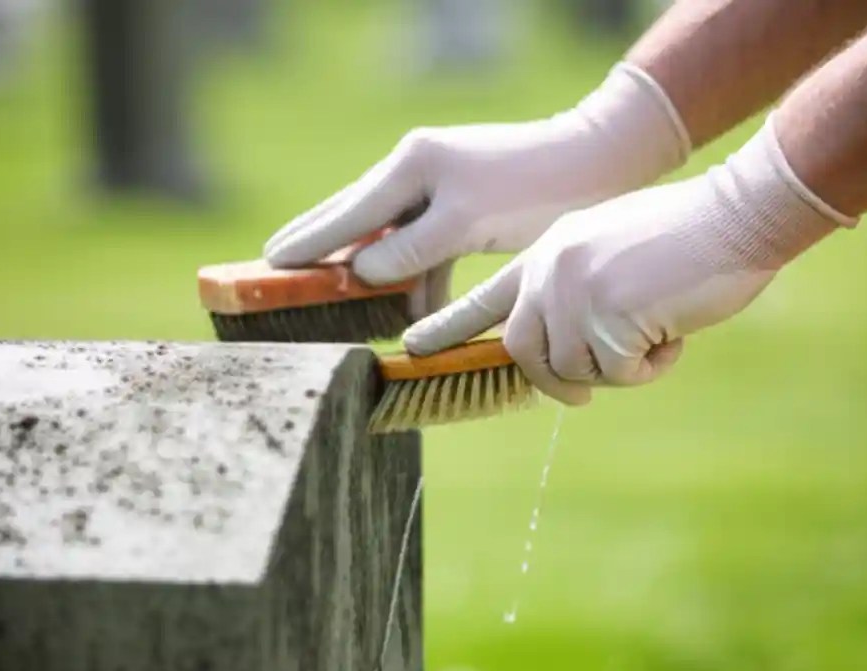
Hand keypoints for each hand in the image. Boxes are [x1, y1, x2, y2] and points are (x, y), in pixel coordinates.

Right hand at [264, 63, 689, 316]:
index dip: (305, 243)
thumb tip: (361, 274)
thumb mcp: (468, 222)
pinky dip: (416, 279)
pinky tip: (410, 311)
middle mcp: (416, 171)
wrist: (599, 164)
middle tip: (274, 275)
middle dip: (320, 253)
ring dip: (371, 275)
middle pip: (354, 222)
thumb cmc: (538, 192)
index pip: (344, 213)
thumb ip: (411, 249)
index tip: (267, 265)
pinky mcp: (463, 209)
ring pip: (390, 240)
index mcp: (411, 166)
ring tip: (334, 302)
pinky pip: (425, 249)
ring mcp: (439, 188)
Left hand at [403, 118, 857, 404]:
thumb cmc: (688, 239)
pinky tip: (673, 328)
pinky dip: (652, 366)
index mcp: (548, 252)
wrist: (734, 215)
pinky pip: (619, 375)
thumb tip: (561, 359)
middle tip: (590, 390)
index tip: (412, 347)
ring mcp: (573, 292)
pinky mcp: (605, 316)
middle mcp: (549, 270)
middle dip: (561, 381)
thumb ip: (575, 294)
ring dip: (621, 366)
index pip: (485, 297)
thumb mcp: (611, 255)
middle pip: (526, 354)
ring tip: (656, 326)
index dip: (449, 328)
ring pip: (574, 371)